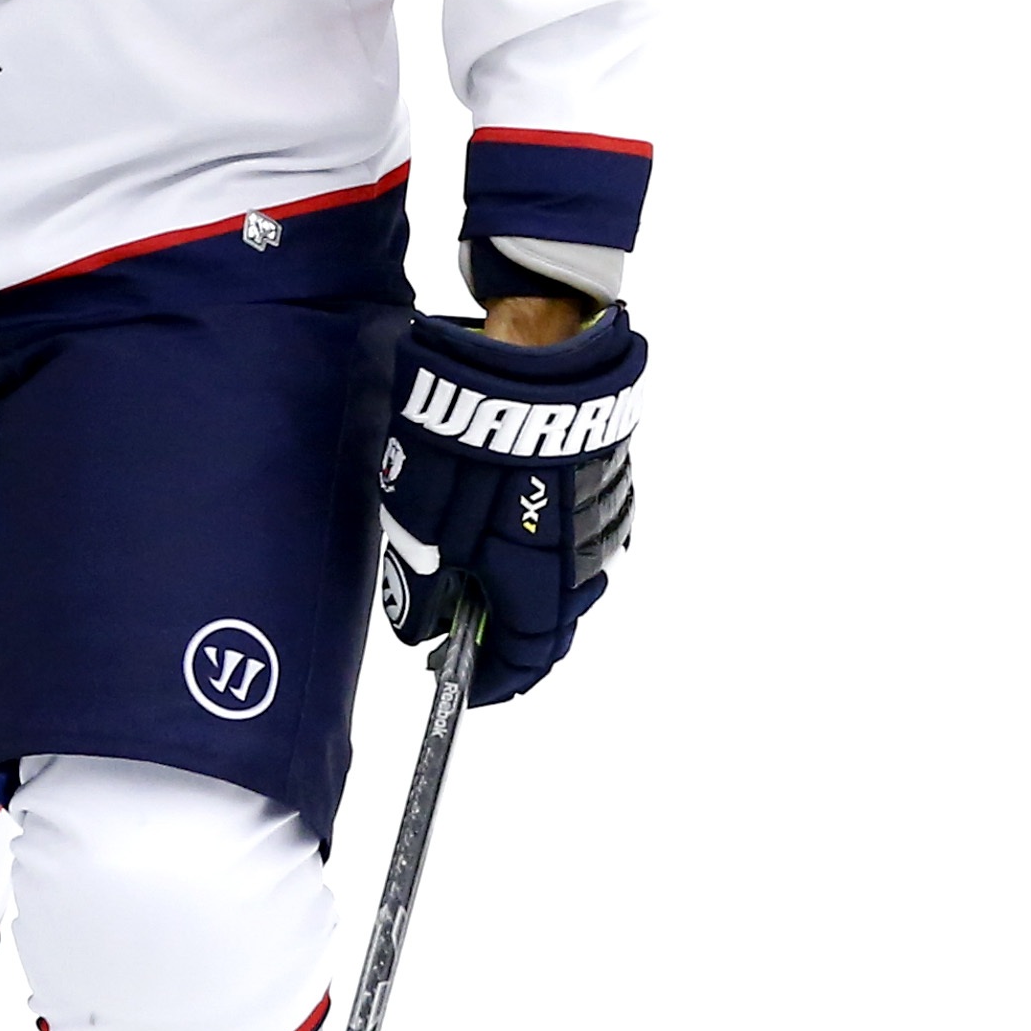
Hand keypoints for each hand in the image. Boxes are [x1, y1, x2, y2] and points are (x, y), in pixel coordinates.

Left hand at [377, 306, 644, 705]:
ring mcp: (606, 514)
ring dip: (530, 586)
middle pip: (552, 623)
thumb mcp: (419, 514)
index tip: (461, 685)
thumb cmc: (468, 436)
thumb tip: (422, 625)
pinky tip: (512, 522)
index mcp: (542, 581)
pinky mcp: (611, 474)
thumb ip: (420, 580)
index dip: (492, 681)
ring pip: (570, 577)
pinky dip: (546, 543)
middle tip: (462, 627)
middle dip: (508, 636)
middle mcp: (586, 559)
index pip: (524, 657)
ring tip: (481, 572)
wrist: (536, 345)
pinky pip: (579, 532)